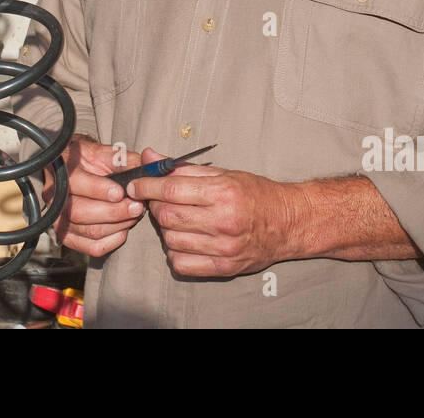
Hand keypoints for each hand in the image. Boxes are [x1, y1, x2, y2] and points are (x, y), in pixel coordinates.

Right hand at [43, 136, 145, 257]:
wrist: (72, 173)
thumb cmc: (89, 162)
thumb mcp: (104, 153)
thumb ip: (124, 159)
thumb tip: (147, 166)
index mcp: (63, 172)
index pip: (76, 183)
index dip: (99, 190)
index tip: (121, 192)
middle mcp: (56, 199)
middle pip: (81, 212)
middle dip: (114, 212)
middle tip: (136, 206)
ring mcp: (59, 220)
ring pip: (89, 231)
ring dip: (117, 226)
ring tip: (134, 215)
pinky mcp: (68, 236)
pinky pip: (91, 247)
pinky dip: (111, 242)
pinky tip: (123, 230)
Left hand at [127, 148, 296, 277]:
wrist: (288, 223)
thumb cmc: (255, 193)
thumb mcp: (222, 173)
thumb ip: (182, 167)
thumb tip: (148, 156)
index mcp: (223, 192)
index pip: (171, 190)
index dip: (146, 186)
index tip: (135, 185)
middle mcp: (223, 221)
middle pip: (167, 216)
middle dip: (155, 206)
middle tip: (158, 200)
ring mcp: (224, 248)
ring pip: (170, 240)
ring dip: (165, 229)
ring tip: (176, 219)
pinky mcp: (224, 267)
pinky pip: (181, 263)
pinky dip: (174, 251)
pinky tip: (184, 239)